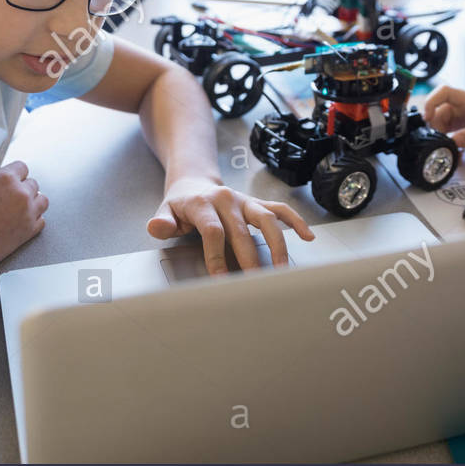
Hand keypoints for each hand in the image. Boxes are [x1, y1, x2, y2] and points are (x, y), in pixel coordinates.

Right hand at [0, 160, 46, 271]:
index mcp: (6, 178)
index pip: (22, 167)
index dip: (14, 173)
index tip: (7, 180)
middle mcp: (22, 193)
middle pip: (33, 183)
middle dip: (23, 187)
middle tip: (9, 196)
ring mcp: (28, 212)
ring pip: (42, 200)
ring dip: (33, 201)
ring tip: (19, 207)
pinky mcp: (30, 231)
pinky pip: (42, 220)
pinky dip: (34, 219)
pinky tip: (21, 221)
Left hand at [147, 176, 314, 275]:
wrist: (193, 183)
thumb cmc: (180, 205)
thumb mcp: (165, 211)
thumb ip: (162, 222)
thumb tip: (157, 227)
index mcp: (203, 204)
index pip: (213, 231)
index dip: (217, 256)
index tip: (221, 279)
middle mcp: (227, 199)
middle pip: (242, 230)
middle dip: (249, 257)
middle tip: (256, 282)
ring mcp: (245, 200)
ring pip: (267, 218)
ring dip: (277, 244)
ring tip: (281, 269)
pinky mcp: (257, 202)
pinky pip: (280, 209)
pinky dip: (295, 222)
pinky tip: (307, 237)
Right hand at [423, 85, 464, 151]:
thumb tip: (452, 141)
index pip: (444, 92)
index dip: (432, 101)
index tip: (428, 117)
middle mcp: (460, 105)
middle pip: (438, 110)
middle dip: (435, 126)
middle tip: (439, 142)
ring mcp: (458, 115)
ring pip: (439, 122)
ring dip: (439, 136)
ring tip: (448, 149)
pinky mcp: (457, 125)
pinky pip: (444, 130)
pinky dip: (445, 141)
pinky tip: (453, 151)